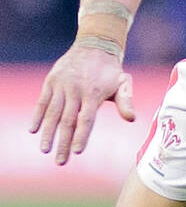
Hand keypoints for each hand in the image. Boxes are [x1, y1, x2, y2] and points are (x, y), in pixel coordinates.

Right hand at [29, 43, 135, 165]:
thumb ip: (126, 101)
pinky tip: (33, 130)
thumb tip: (132, 119)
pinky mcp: (51, 81)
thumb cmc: (111, 71)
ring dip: (47, 132)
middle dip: (63, 142)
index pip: (86, 119)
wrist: (94, 45)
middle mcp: (76, 90)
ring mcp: (62, 85)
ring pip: (52, 113)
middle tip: (60, 161)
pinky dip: (37, 115)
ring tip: (45, 150)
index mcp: (94, 93)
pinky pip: (42, 101)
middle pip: (68, 121)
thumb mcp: (123, 83)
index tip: (76, 152)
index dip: (81, 136)